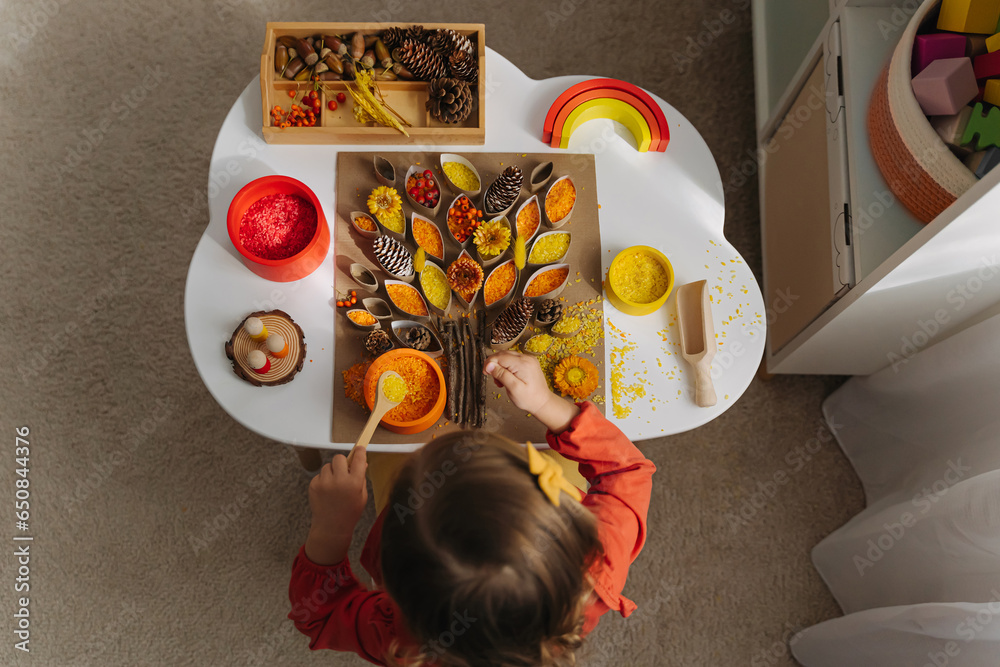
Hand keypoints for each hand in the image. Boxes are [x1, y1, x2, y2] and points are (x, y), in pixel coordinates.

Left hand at [304, 447, 367, 564]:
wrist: (331, 527)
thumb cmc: (349, 512)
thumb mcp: (362, 496)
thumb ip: (361, 478)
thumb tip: (361, 463)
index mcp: (354, 483)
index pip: (358, 459)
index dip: (359, 452)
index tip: (359, 448)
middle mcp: (339, 481)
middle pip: (339, 458)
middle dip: (342, 463)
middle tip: (343, 471)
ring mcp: (325, 483)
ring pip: (328, 466)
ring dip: (332, 472)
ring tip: (334, 485)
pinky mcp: (314, 485)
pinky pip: (319, 475)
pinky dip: (323, 480)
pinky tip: (327, 492)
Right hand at [483, 351, 578, 432]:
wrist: (543, 402)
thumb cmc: (529, 398)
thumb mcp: (513, 389)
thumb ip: (501, 375)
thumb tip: (489, 365)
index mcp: (523, 364)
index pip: (500, 356)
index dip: (490, 363)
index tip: (485, 373)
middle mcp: (526, 358)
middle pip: (503, 354)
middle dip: (494, 365)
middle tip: (493, 379)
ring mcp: (528, 359)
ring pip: (507, 356)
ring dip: (500, 366)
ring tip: (501, 381)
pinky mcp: (528, 362)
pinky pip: (513, 360)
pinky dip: (507, 367)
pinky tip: (507, 378)